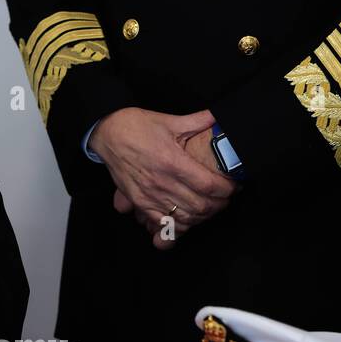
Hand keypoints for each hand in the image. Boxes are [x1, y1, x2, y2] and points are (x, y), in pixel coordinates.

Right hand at [91, 107, 235, 242]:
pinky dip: (178, 225)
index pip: (209, 185)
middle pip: (201, 206)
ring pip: (185, 217)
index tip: (233, 186)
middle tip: (225, 198)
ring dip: (202, 217)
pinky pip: (162, 222)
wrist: (106, 133)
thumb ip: (199, 121)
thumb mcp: (170, 121)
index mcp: (172, 161)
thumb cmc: (136, 126)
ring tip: (209, 207)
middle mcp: (161, 181)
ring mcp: (149, 194)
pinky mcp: (139, 201)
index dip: (227, 189)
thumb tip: (219, 117)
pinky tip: (187, 218)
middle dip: (219, 205)